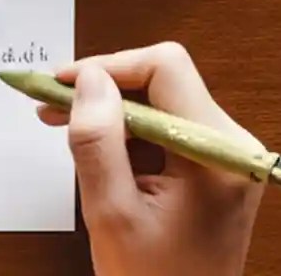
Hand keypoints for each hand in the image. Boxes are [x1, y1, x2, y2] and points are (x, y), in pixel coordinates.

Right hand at [39, 42, 263, 275]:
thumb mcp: (112, 213)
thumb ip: (98, 143)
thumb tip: (88, 78)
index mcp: (217, 152)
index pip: (165, 69)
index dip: (107, 66)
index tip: (60, 83)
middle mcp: (231, 145)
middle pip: (161, 82)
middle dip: (102, 88)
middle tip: (49, 104)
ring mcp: (223, 156)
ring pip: (158, 103)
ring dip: (109, 111)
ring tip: (60, 123)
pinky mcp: (211, 168)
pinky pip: (164, 130)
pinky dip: (124, 131)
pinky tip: (92, 145)